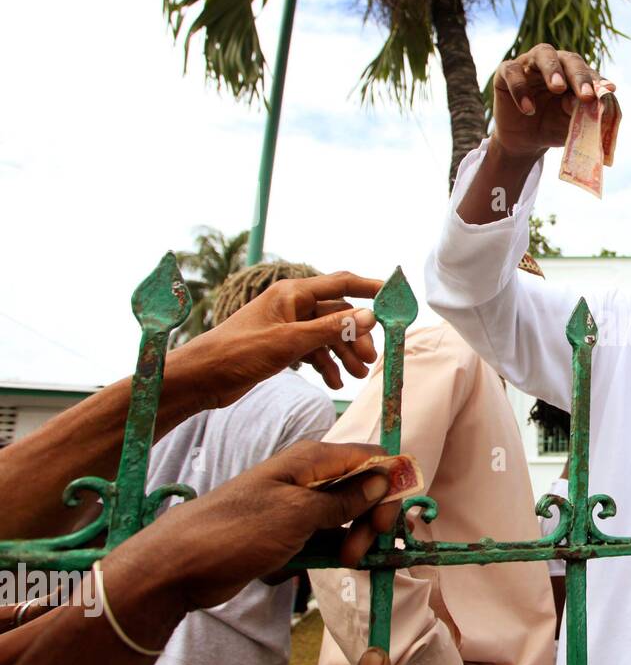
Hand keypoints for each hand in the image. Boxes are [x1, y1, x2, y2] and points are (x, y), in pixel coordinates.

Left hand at [116, 441, 399, 612]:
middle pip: (364, 489)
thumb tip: (384, 479)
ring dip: (354, 539)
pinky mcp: (290, 530)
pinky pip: (327, 535)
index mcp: (312, 459)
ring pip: (348, 516)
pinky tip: (329, 563)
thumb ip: (345, 498)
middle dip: (371, 519)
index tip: (387, 519)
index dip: (389, 484)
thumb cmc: (237, 531)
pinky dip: (334, 549)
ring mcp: (300, 504)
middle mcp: (309, 476)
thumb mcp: (298, 514)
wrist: (181, 564)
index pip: (371, 457)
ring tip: (343, 562)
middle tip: (361, 549)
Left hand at [172, 271, 382, 403]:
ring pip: (327, 335)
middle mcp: (292, 305)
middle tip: (369, 361)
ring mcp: (287, 326)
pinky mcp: (281, 346)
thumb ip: (331, 329)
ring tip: (356, 377)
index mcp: (293, 293)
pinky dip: (326, 365)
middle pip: (337, 315)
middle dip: (355, 337)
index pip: (341, 283)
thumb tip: (369, 317)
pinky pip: (313, 351)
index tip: (394, 296)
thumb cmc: (238, 352)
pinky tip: (334, 382)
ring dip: (343, 355)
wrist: (201, 378)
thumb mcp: (289, 342)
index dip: (370, 287)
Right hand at [490, 43, 614, 160]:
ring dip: (552, 70)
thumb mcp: (570, 124)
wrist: (526, 142)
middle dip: (578, 75)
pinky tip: (528, 109)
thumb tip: (589, 103)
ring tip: (558, 88)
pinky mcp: (505, 74)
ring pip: (542, 53)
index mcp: (573, 73)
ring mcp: (529, 65)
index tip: (608, 91)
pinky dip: (520, 88)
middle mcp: (553, 64)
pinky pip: (512, 71)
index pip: (587, 71)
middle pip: (568, 58)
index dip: (596, 81)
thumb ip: (581, 114)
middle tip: (585, 94)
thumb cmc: (553, 127)